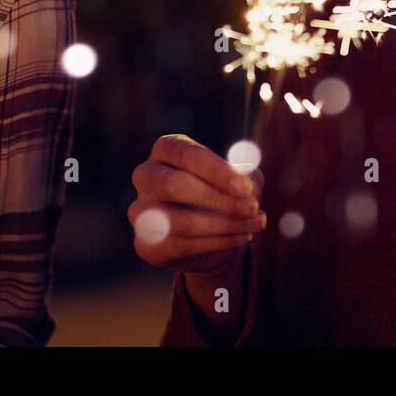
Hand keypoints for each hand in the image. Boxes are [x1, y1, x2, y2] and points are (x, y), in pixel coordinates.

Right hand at [128, 134, 264, 275]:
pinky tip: (242, 237)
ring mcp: (140, 212)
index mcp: (167, 149)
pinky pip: (181, 246)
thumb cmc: (225, 193)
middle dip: (217, 198)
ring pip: (179, 222)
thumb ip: (245, 178)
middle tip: (251, 207)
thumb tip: (247, 188)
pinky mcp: (145, 245)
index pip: (187, 154)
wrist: (213, 234)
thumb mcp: (241, 179)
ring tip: (254, 224)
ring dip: (224, 225)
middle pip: (173, 185)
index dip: (217, 171)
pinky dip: (218, 243)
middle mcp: (146, 176)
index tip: (246, 187)